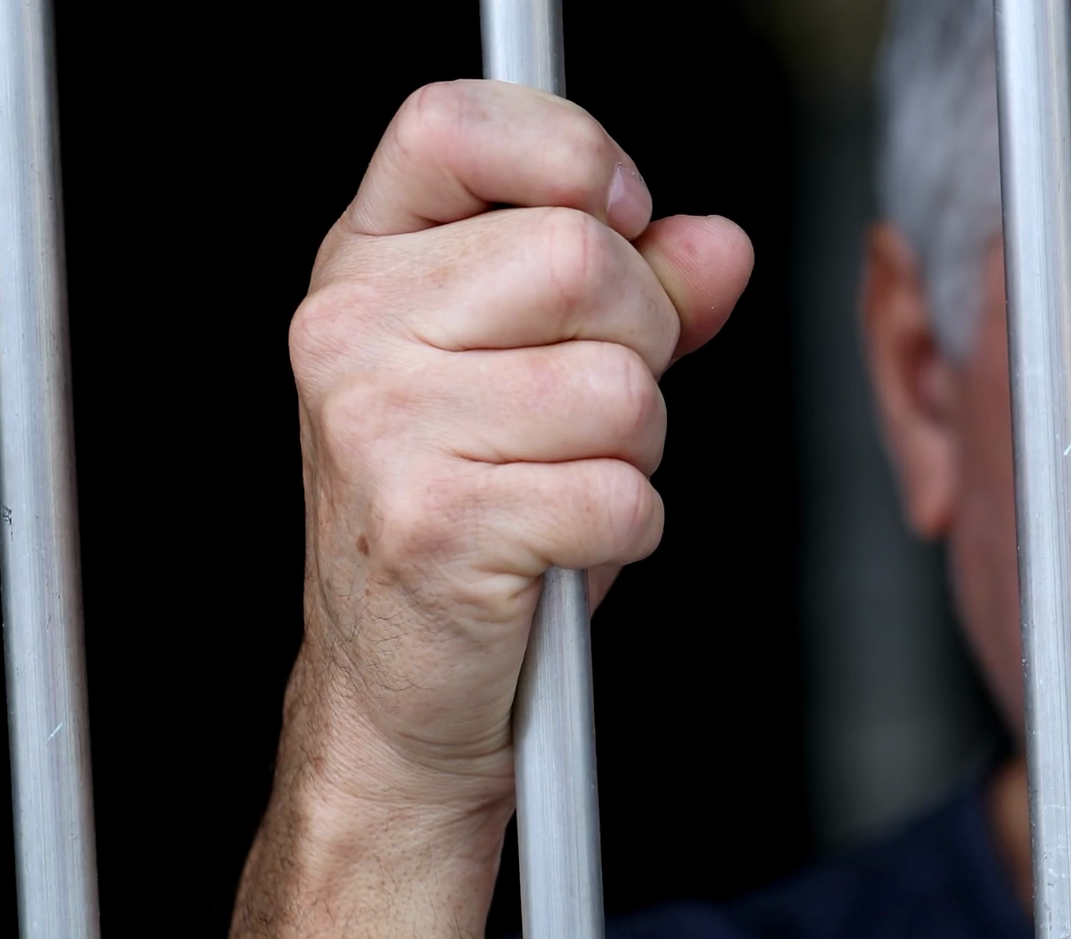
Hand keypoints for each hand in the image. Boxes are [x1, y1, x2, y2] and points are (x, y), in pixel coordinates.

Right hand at [289, 79, 750, 810]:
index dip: (570, 153)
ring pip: (620, 386)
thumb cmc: (471, 516)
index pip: (453, 123)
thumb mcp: (542, 373)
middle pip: (584, 258)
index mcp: (367, 264)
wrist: (399, 682)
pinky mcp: (438, 525)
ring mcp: (384, 427)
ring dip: (636, 449)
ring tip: (567, 483)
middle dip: (642, 340)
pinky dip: (628, 529)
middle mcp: (353, 330)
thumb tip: (717, 244)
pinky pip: (620, 493)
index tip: (620, 214)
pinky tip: (567, 545)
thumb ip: (640, 290)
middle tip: (592, 408)